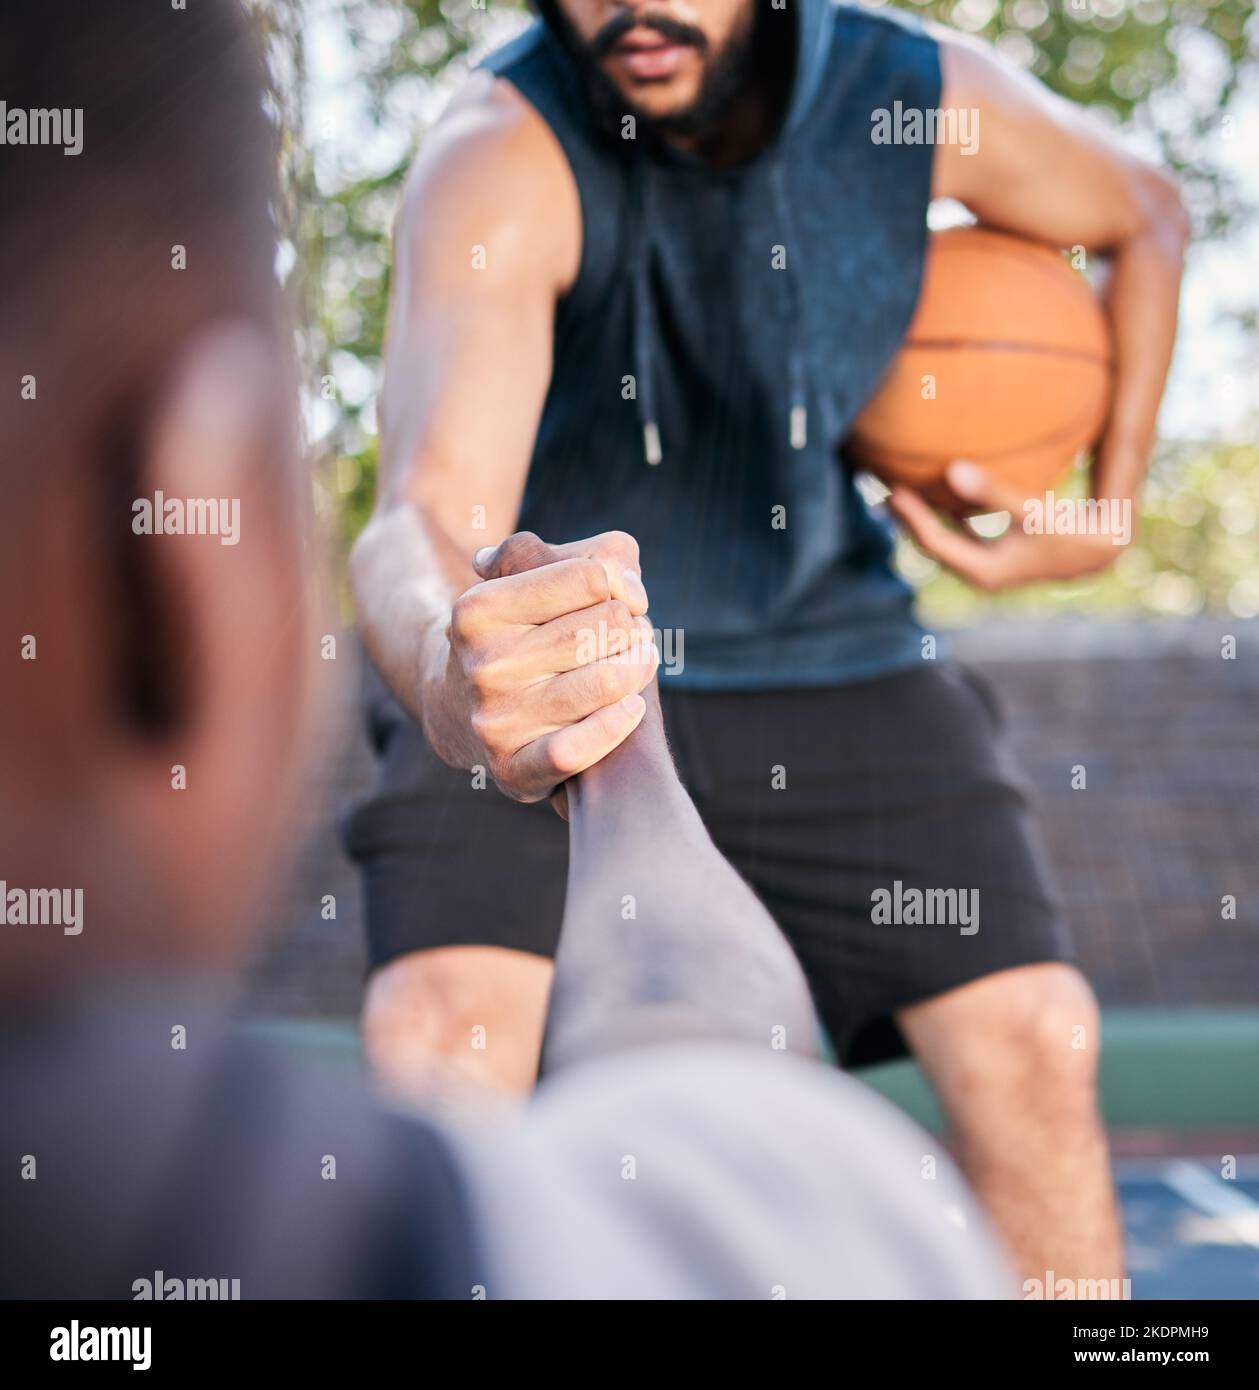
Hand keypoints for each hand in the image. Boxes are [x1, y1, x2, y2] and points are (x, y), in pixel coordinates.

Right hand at [423, 530, 658, 802]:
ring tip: (636, 662)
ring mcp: (496, 719)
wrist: (462, 709)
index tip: (621, 597)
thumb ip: (599, 556)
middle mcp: (483, 665)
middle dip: (632, 626)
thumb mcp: (541, 574)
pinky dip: (617, 724)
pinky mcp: (512, 770)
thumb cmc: (527, 630)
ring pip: (607, 681)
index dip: (621, 583)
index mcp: (479, 610)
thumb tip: (626, 587)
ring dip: (639, 667)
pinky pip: (575, 750)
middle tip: (627, 635)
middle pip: (608, 625)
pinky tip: (632, 707)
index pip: (592, 576)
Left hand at [887, 462, 1133, 590]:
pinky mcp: (994, 553)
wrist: (1104, 550)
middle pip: (929, 543)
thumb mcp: (1033, 513)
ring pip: (941, 537)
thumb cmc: (1072, 533)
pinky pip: (956, 531)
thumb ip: (993, 493)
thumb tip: (951, 469)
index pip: (933, 542)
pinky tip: (935, 487)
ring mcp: (985, 564)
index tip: (892, 488)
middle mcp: (978, 572)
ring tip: (898, 485)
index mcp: (982, 571)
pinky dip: (943, 511)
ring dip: (921, 514)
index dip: (911, 516)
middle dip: (906, 517)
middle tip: (878, 484)